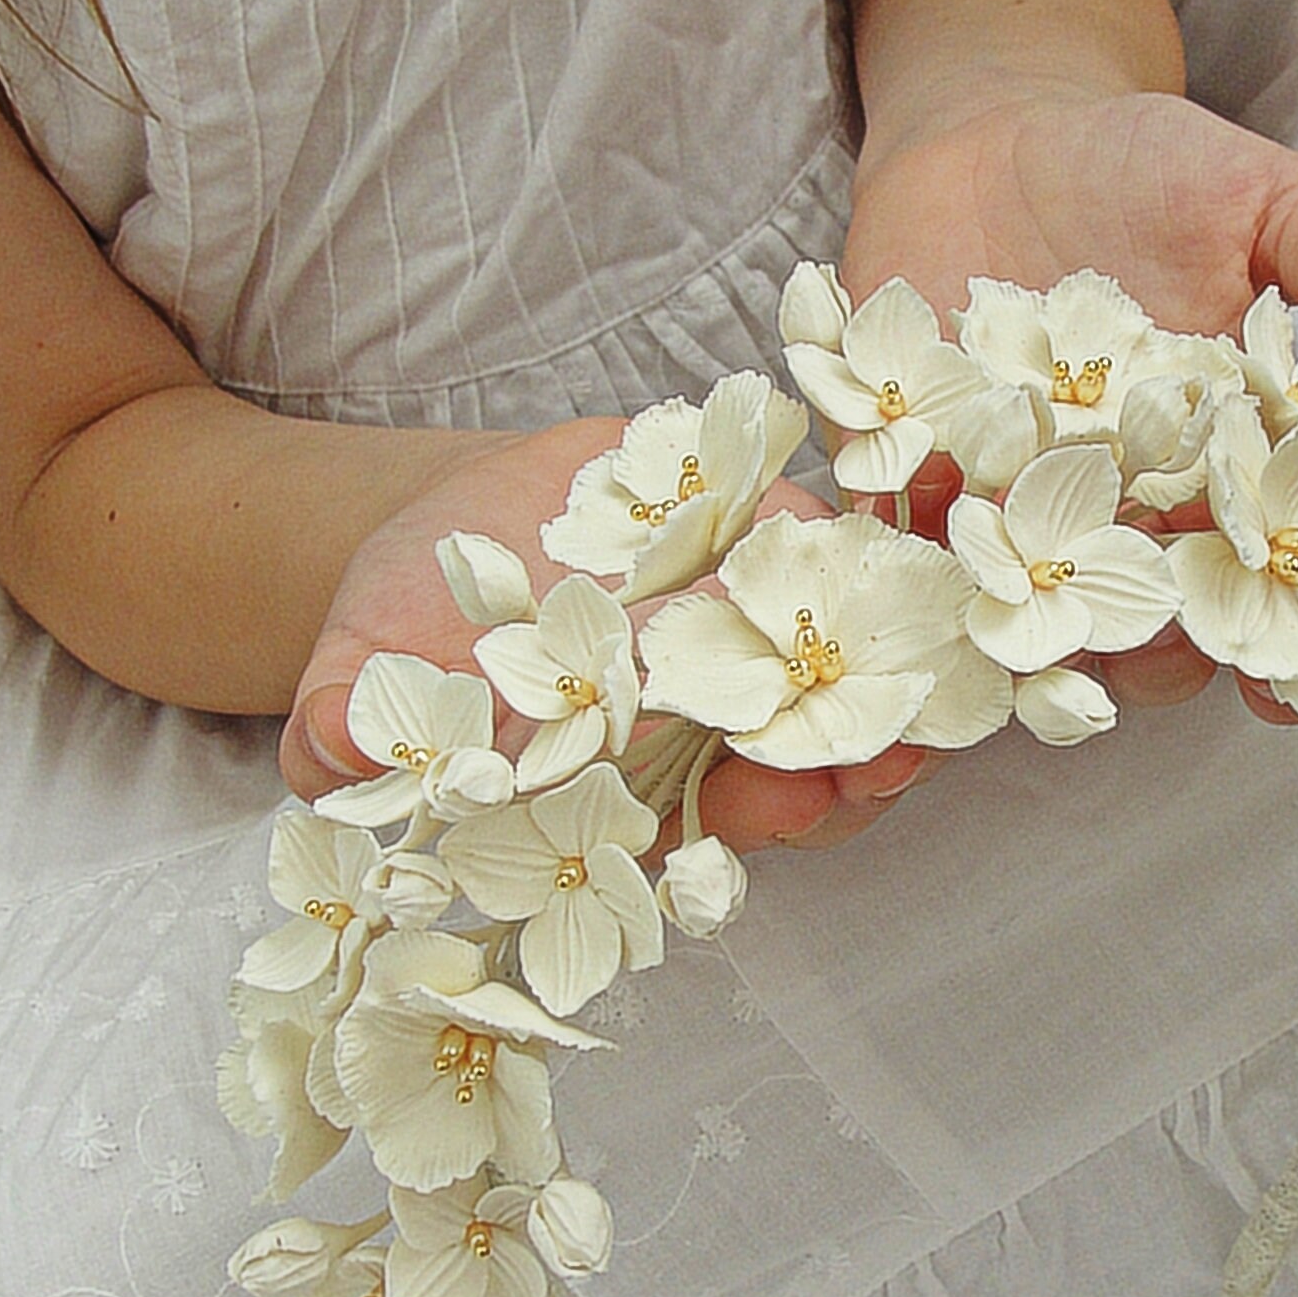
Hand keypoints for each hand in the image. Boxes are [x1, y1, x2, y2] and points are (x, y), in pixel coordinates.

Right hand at [280, 431, 932, 854]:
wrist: (462, 532)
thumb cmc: (406, 627)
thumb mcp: (354, 672)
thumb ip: (345, 726)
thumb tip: (333, 749)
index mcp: (628, 786)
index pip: (707, 820)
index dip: (752, 815)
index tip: (786, 796)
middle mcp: (714, 729)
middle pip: (812, 758)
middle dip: (864, 750)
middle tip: (912, 736)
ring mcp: (761, 642)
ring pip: (860, 662)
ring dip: (919, 643)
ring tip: (964, 607)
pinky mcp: (786, 550)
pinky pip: (863, 544)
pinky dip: (914, 518)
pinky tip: (951, 476)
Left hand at [842, 89, 1297, 721]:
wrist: (1003, 131)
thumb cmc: (1147, 171)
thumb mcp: (1252, 192)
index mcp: (1212, 473)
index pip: (1255, 571)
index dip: (1279, 636)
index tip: (1291, 685)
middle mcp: (1111, 509)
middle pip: (1136, 619)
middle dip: (1147, 656)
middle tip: (1159, 660)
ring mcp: (1007, 496)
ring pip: (1020, 596)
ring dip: (1021, 619)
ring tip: (1032, 626)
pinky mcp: (910, 461)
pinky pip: (902, 516)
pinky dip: (908, 527)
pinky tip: (923, 524)